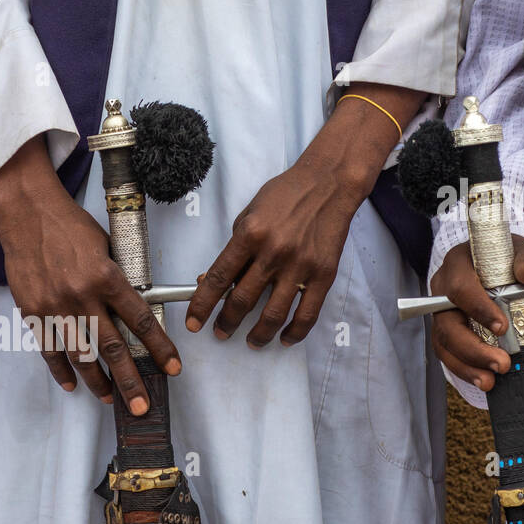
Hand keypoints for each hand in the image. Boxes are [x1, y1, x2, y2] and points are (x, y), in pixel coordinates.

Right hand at [0, 136, 180, 414]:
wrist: (27, 213)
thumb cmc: (69, 225)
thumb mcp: (105, 247)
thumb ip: (117, 279)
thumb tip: (131, 310)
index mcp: (107, 277)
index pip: (140, 320)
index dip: (159, 348)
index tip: (172, 368)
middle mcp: (82, 296)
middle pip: (112, 348)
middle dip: (130, 381)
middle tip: (142, 407)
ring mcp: (56, 306)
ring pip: (81, 355)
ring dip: (97, 382)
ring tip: (109, 399)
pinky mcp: (33, 310)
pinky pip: (49, 347)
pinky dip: (61, 369)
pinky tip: (71, 384)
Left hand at [186, 82, 423, 346]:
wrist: (329, 182)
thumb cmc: (284, 195)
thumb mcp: (248, 214)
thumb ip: (233, 249)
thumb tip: (213, 280)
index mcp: (250, 234)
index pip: (219, 278)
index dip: (202, 304)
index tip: (193, 323)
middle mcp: (273, 252)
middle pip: (243, 300)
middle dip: (226, 322)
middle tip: (220, 333)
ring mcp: (300, 265)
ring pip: (273, 313)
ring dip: (258, 334)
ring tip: (251, 341)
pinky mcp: (324, 274)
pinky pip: (307, 313)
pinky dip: (294, 332)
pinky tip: (284, 339)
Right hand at [430, 236, 523, 390]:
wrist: (496, 268)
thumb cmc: (504, 259)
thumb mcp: (520, 251)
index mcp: (456, 265)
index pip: (459, 289)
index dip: (478, 309)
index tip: (502, 327)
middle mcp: (441, 290)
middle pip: (447, 324)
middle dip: (473, 348)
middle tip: (502, 363)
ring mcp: (441, 313)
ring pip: (444, 343)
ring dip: (467, 365)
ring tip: (490, 381)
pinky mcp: (445, 331)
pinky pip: (448, 354)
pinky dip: (464, 370)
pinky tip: (483, 380)